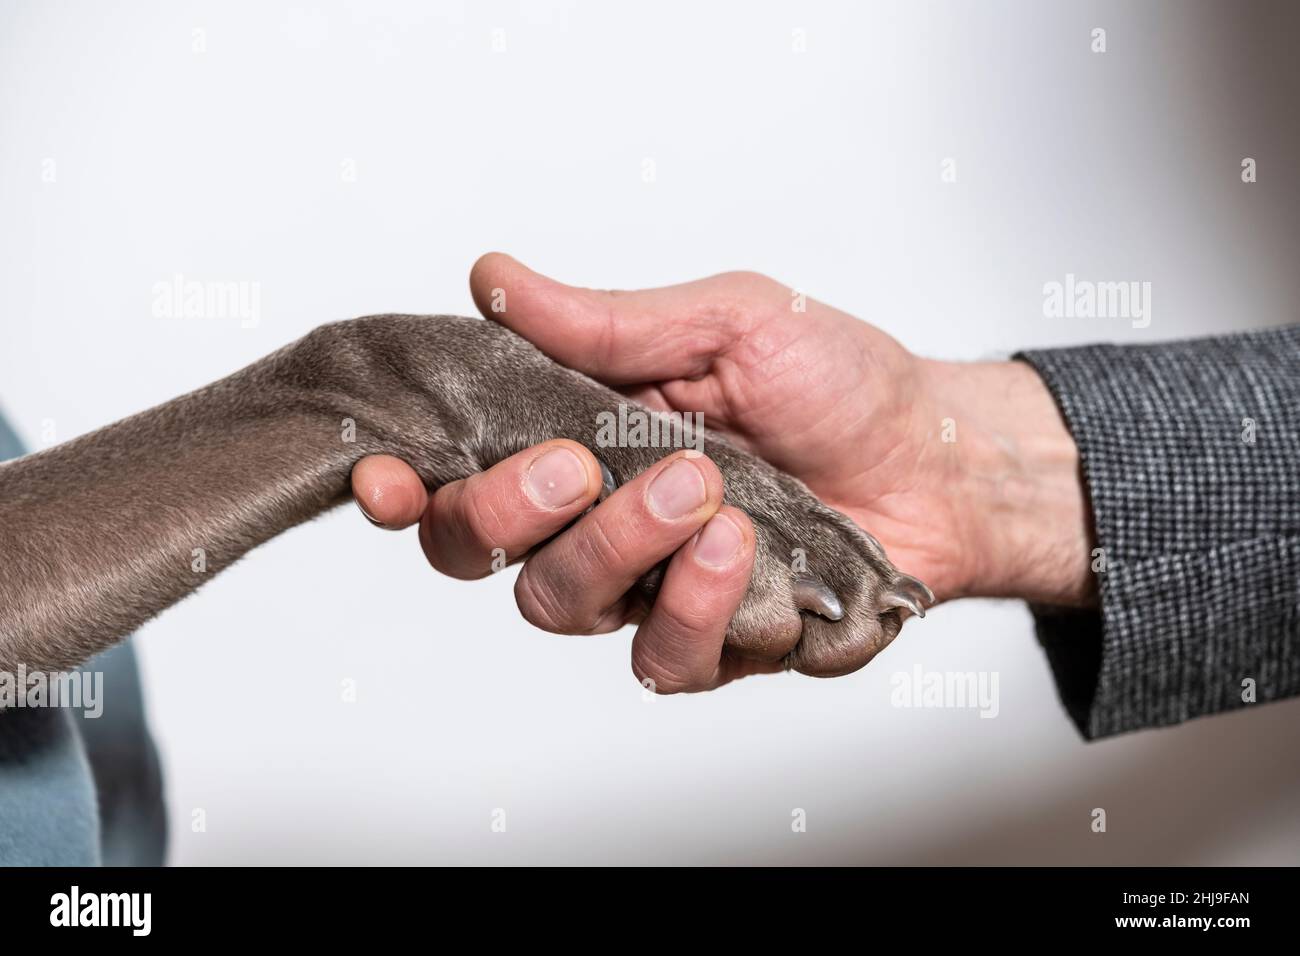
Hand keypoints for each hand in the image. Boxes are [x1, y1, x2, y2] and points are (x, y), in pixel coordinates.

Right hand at [352, 255, 1095, 690]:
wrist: (941, 458)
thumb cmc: (838, 383)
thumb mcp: (729, 321)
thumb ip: (606, 323)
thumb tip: (492, 278)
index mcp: (578, 438)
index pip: (455, 472)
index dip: (404, 482)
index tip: (386, 470)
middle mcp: (594, 522)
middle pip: (478, 553)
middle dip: (506, 512)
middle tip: (574, 465)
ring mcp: (647, 591)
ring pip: (559, 607)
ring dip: (620, 547)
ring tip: (704, 488)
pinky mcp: (711, 646)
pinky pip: (662, 658)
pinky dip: (697, 605)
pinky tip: (747, 556)